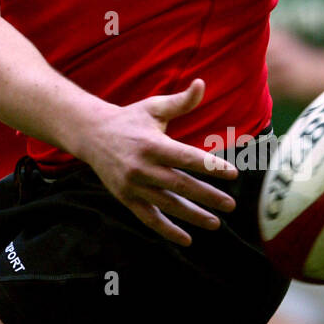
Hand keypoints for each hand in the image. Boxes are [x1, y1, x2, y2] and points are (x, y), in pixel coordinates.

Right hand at [79, 79, 237, 246]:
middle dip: (207, 196)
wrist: (91, 134)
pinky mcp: (126, 198)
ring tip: (216, 223)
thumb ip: (181, 101)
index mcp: (152, 143)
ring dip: (192, 215)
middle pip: (180, 185)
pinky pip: (148, 218)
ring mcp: (133, 185)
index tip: (232, 174)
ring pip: (167, 205)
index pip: (187, 157)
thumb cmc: (129, 119)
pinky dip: (167, 230)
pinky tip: (187, 239)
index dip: (210, 166)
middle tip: (231, 205)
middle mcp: (142, 166)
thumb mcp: (153, 107)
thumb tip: (202, 84)